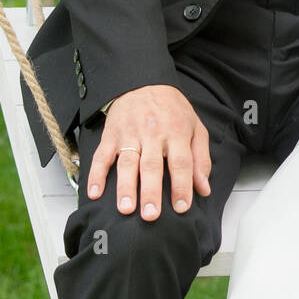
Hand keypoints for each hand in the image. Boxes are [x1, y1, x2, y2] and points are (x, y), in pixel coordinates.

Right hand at [86, 85, 211, 220]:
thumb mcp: (195, 127)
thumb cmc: (172, 110)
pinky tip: (94, 193)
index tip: (182, 208)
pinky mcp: (111, 135)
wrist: (143, 82)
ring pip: (127, 162)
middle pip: (152, 165)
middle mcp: (153, 133)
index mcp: (176, 132)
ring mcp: (130, 134)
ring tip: (126, 209)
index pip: (181, 161)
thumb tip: (204, 189)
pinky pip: (102, 156)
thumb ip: (201, 158)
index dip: (182, 185)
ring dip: (125, 187)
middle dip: (151, 191)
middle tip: (151, 215)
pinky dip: (96, 174)